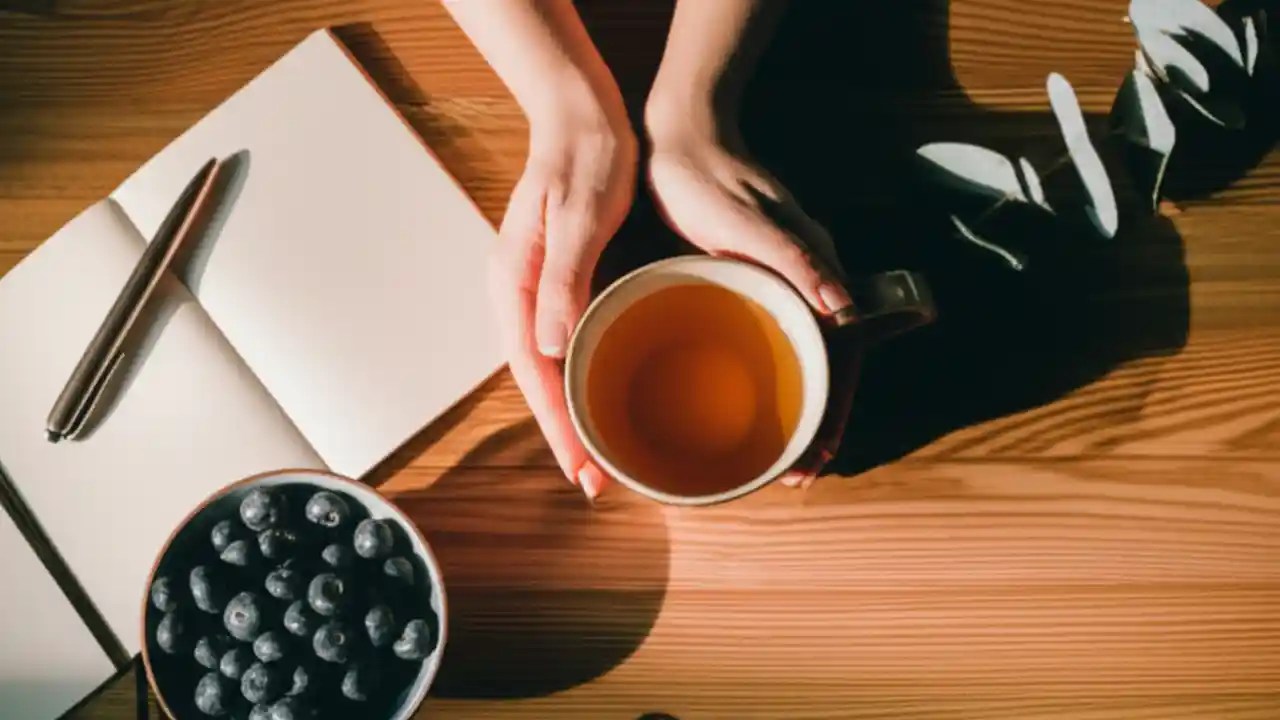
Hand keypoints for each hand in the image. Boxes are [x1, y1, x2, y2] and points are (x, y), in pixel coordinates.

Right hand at [490, 102, 637, 499]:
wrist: (582, 117)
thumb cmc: (586, 159)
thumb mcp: (579, 215)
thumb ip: (564, 278)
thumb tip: (548, 347)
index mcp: (515, 282)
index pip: (531, 370)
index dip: (555, 424)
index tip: (581, 468)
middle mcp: (518, 293)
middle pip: (536, 378)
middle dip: (561, 433)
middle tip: (594, 483)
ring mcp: (535, 290)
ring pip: (547, 367)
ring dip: (569, 412)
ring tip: (596, 457)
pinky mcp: (558, 282)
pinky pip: (562, 345)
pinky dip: (578, 379)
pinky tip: (600, 396)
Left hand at [647, 128, 855, 487]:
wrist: (678, 136)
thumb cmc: (705, 177)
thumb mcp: (745, 221)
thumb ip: (796, 259)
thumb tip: (844, 308)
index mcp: (815, 272)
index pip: (842, 357)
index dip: (834, 412)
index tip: (816, 457)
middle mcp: (807, 282)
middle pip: (827, 367)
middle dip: (818, 424)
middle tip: (796, 472)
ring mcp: (781, 283)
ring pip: (803, 358)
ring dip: (799, 407)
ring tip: (780, 455)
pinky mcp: (754, 281)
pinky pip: (775, 339)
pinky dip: (773, 378)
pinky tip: (752, 401)